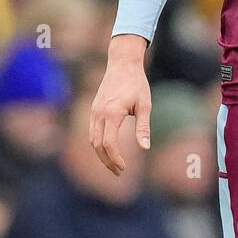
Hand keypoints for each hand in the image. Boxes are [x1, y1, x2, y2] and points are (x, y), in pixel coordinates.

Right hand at [89, 35, 151, 173]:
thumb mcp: (145, 105)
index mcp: (112, 114)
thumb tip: (145, 148)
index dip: (115, 159)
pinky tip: (108, 151)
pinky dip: (98, 145)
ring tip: (114, 165)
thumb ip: (143, 128)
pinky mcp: (94, 110)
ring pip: (92, 140)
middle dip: (107, 162)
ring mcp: (94, 112)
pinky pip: (92, 132)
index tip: (123, 168)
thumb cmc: (137, 84)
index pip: (109, 144)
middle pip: (98, 146)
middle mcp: (99, 114)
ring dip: (102, 155)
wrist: (122, 64)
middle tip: (119, 172)